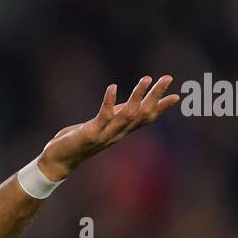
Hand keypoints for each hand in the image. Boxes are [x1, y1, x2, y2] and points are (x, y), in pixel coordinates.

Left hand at [38, 75, 178, 180]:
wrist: (59, 160)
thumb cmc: (78, 141)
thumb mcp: (101, 125)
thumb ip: (116, 115)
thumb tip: (132, 104)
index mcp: (121, 131)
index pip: (146, 119)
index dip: (161, 108)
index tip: (177, 96)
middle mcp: (117, 133)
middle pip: (142, 114)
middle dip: (155, 96)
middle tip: (168, 78)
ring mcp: (105, 134)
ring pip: (127, 115)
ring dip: (138, 96)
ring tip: (146, 78)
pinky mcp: (90, 134)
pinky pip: (103, 116)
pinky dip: (109, 102)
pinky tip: (113, 87)